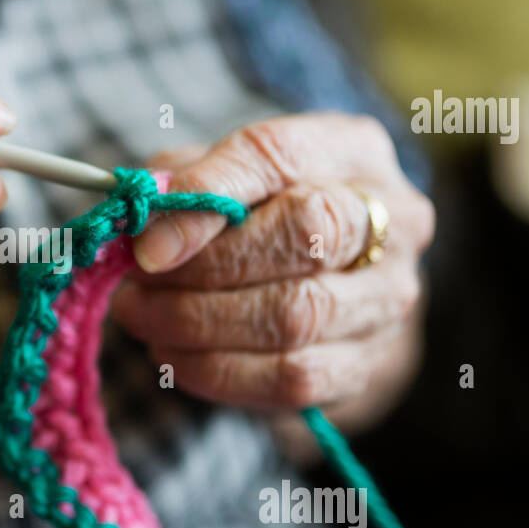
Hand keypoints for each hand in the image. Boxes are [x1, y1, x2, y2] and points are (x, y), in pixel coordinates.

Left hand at [110, 112, 433, 410]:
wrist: (328, 283)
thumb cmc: (263, 214)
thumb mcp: (219, 176)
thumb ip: (181, 183)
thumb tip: (141, 220)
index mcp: (350, 149)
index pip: (278, 155)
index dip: (206, 197)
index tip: (146, 243)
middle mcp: (392, 217)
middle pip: (305, 233)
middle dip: (202, 267)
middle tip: (136, 284)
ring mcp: (389, 294)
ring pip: (295, 314)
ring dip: (199, 324)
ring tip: (143, 318)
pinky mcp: (369, 361)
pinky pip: (293, 377)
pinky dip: (218, 371)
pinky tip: (174, 355)